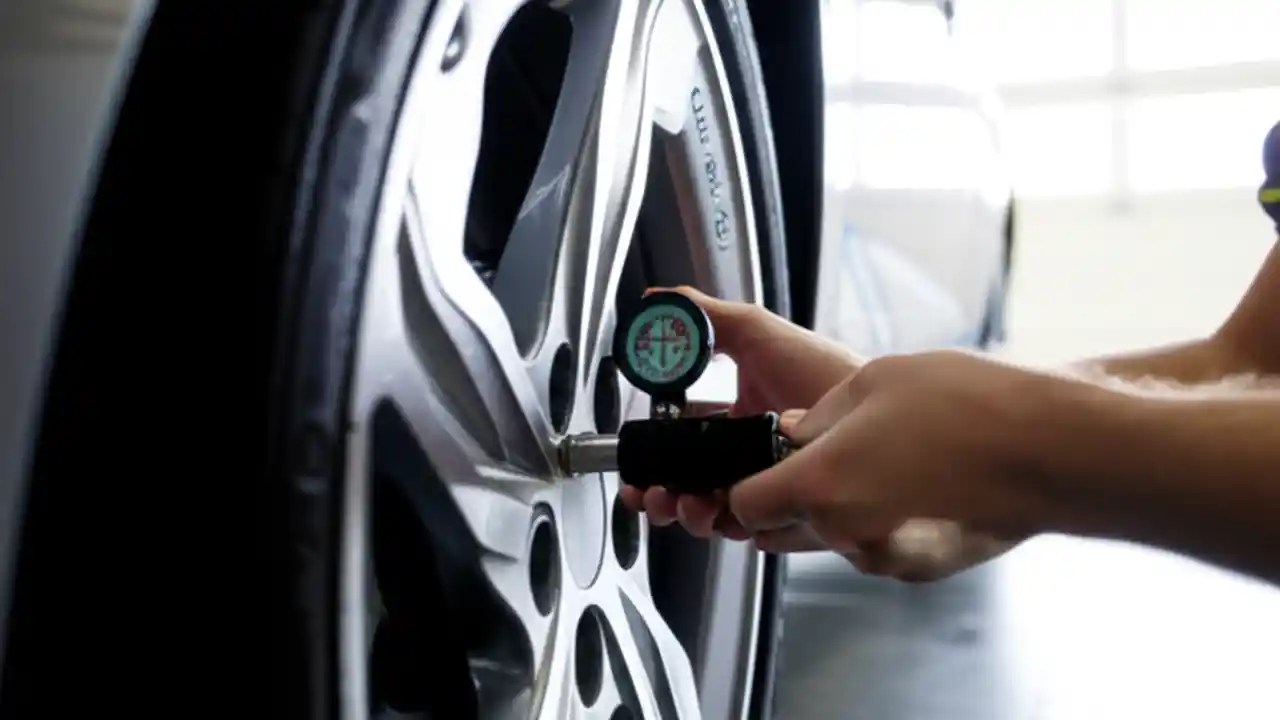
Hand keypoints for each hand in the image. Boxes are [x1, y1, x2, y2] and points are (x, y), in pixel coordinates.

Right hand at [619, 286, 860, 538]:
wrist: (874, 412)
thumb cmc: (823, 369)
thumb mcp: (756, 332)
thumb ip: (704, 317)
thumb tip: (658, 300)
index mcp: (736, 415)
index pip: (682, 438)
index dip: (653, 453)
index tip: (633, 462)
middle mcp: (749, 453)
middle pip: (689, 481)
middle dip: (660, 491)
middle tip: (648, 493)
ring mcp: (769, 483)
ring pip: (712, 508)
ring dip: (684, 509)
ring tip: (679, 503)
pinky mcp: (791, 511)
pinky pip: (747, 527)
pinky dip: (722, 526)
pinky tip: (714, 514)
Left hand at [729, 350, 1049, 575]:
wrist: (1049, 449)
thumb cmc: (964, 406)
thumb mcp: (873, 382)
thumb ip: (819, 416)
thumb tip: (795, 433)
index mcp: (817, 486)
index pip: (745, 506)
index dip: (745, 481)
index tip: (758, 460)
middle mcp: (843, 533)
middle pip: (781, 530)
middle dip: (784, 496)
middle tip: (810, 455)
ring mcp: (884, 557)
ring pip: (829, 539)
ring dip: (831, 508)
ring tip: (869, 460)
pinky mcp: (920, 568)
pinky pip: (874, 546)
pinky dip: (875, 520)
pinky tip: (907, 482)